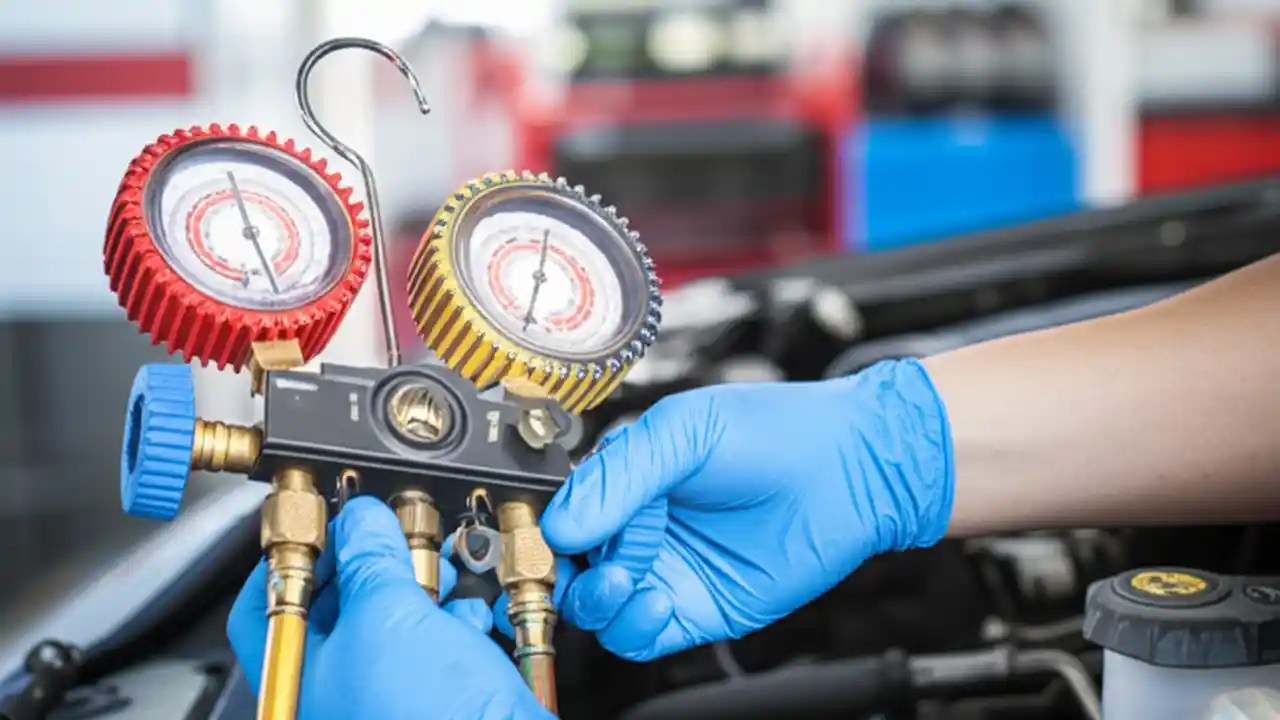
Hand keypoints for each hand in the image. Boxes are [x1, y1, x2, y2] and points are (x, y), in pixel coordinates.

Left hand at [227, 497, 552, 719]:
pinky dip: (447, 620)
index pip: (265, 604)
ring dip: (416, 585)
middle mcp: (331, 696)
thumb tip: (361, 520)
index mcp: (295, 682)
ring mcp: (380, 701)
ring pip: (386, 624)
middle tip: (388, 533)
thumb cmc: (426, 714)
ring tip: (437, 565)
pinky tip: (466, 611)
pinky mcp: (428, 702)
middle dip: (367, 562)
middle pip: (331, 608)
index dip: (296, 556)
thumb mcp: (388, 612)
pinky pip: (428, 649)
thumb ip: (368, 555)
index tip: (329, 524)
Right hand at [533, 359, 953, 660]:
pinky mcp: (696, 608)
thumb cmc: (776, 432)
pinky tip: (655, 598)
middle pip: (570, 569)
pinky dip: (635, 626)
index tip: (540, 537)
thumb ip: (619, 476)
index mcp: (626, 478)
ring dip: (599, 602)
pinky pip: (642, 636)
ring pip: (600, 609)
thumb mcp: (685, 431)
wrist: (853, 468)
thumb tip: (561, 522)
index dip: (545, 530)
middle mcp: (640, 526)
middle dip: (562, 575)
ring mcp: (667, 568)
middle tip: (578, 567)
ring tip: (626, 577)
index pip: (561, 514)